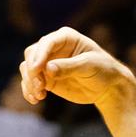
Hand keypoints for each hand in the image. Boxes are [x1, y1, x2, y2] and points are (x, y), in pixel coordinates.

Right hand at [20, 27, 135, 107]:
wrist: (107, 86)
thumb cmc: (103, 70)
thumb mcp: (89, 66)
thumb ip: (69, 67)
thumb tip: (48, 69)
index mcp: (65, 37)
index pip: (46, 43)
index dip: (39, 56)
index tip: (36, 70)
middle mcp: (53, 48)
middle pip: (32, 54)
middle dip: (32, 70)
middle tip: (40, 86)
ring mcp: (48, 63)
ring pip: (27, 68)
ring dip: (29, 82)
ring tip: (39, 96)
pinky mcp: (46, 78)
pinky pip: (30, 82)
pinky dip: (29, 90)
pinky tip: (35, 100)